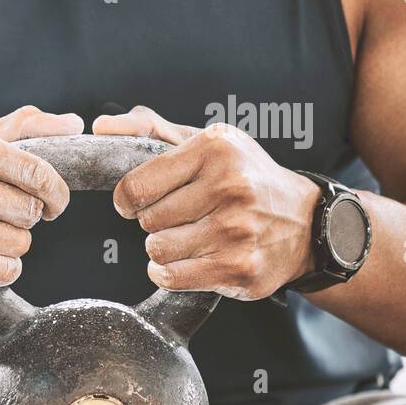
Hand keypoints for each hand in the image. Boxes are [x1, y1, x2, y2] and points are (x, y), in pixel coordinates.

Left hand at [95, 106, 320, 300]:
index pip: (135, 186)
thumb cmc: (243, 177)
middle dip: (154, 222)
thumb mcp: (204, 142)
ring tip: (189, 237)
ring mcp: (237, 230)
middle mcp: (230, 186)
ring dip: (164, 248)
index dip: (127, 200)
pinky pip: (172, 277)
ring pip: (157, 250)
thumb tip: (99, 127)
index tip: (138, 202)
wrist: (306, 222)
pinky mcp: (239, 268)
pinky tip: (187, 260)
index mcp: (215, 149)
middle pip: (146, 221)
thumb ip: (148, 131)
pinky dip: (169, 273)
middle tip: (181, 217)